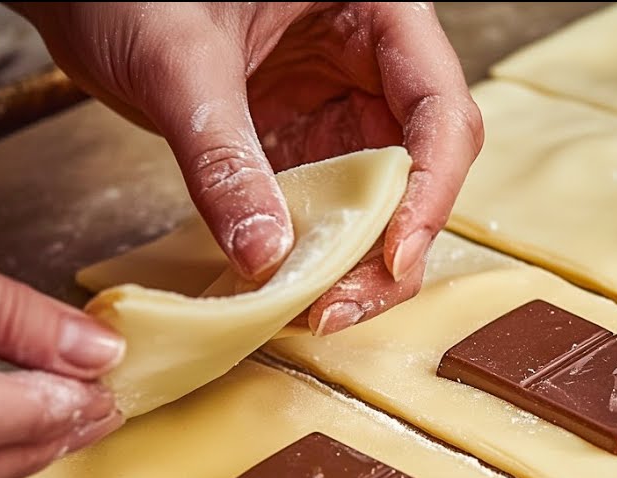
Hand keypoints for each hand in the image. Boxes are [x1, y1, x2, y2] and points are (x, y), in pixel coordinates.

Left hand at [13, 2, 483, 333]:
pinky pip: (329, 209)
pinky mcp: (303, 143)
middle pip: (424, 170)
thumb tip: (264, 253)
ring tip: (313, 308)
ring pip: (383, 201)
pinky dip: (314, 254)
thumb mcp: (175, 58)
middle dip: (392, 246)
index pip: (441, 111)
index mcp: (377, 11)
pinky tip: (287, 288)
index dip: (429, 189)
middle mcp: (374, 63)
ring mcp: (340, 106)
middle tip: (340, 304)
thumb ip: (222, 154)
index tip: (392, 254)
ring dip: (356, 261)